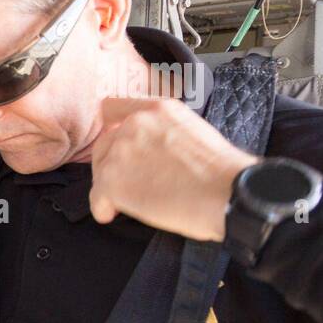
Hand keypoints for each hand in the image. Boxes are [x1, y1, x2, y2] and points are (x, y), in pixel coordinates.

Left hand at [90, 97, 257, 240]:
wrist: (225, 192)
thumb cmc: (220, 171)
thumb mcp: (192, 131)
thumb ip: (164, 132)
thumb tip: (150, 150)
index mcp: (157, 109)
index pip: (114, 108)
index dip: (113, 130)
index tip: (116, 146)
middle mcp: (134, 124)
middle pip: (104, 144)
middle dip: (112, 164)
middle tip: (129, 183)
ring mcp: (120, 152)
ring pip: (100, 171)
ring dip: (111, 187)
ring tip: (131, 201)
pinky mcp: (112, 181)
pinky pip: (96, 198)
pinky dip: (104, 209)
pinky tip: (114, 213)